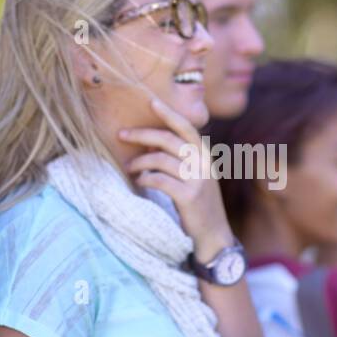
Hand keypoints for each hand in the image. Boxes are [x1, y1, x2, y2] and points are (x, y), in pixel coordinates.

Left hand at [119, 96, 234, 260]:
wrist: (214, 235)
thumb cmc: (198, 204)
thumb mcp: (195, 176)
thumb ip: (179, 159)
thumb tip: (149, 145)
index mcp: (205, 155)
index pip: (186, 127)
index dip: (168, 114)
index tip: (151, 102)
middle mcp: (204, 163)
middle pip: (168, 140)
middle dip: (142, 135)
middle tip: (121, 134)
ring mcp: (198, 180)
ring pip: (160, 160)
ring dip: (139, 162)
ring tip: (129, 168)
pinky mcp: (189, 196)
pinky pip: (159, 180)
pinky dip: (145, 179)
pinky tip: (140, 182)